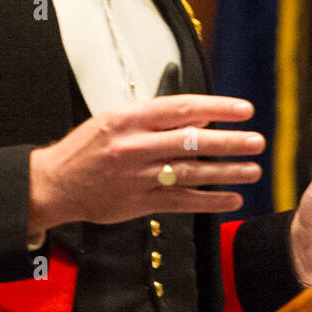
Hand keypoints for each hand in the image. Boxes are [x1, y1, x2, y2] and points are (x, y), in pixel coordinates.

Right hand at [28, 93, 264, 233]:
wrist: (55, 184)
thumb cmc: (86, 148)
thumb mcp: (117, 119)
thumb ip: (157, 118)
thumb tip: (200, 119)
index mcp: (130, 118)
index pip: (183, 108)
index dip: (218, 108)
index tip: (244, 110)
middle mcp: (136, 145)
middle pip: (193, 141)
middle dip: (230, 142)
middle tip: (256, 141)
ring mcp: (138, 176)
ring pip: (191, 172)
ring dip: (227, 172)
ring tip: (252, 170)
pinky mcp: (139, 203)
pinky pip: (182, 201)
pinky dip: (209, 201)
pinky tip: (231, 198)